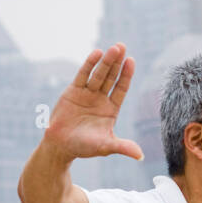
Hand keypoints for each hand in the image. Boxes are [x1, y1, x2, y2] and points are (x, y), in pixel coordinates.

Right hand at [42, 43, 143, 161]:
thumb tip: (141, 156)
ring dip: (106, 61)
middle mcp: (100, 99)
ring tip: (114, 48)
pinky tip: (97, 53)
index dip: (126, 75)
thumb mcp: (106, 147)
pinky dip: (89, 65)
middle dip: (117, 63)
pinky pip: (82, 76)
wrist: (61, 146)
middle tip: (123, 46)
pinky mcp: (73, 91)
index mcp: (110, 109)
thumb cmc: (84, 147)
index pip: (121, 88)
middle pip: (111, 77)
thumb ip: (122, 147)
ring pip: (98, 74)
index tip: (132, 61)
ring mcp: (87, 94)